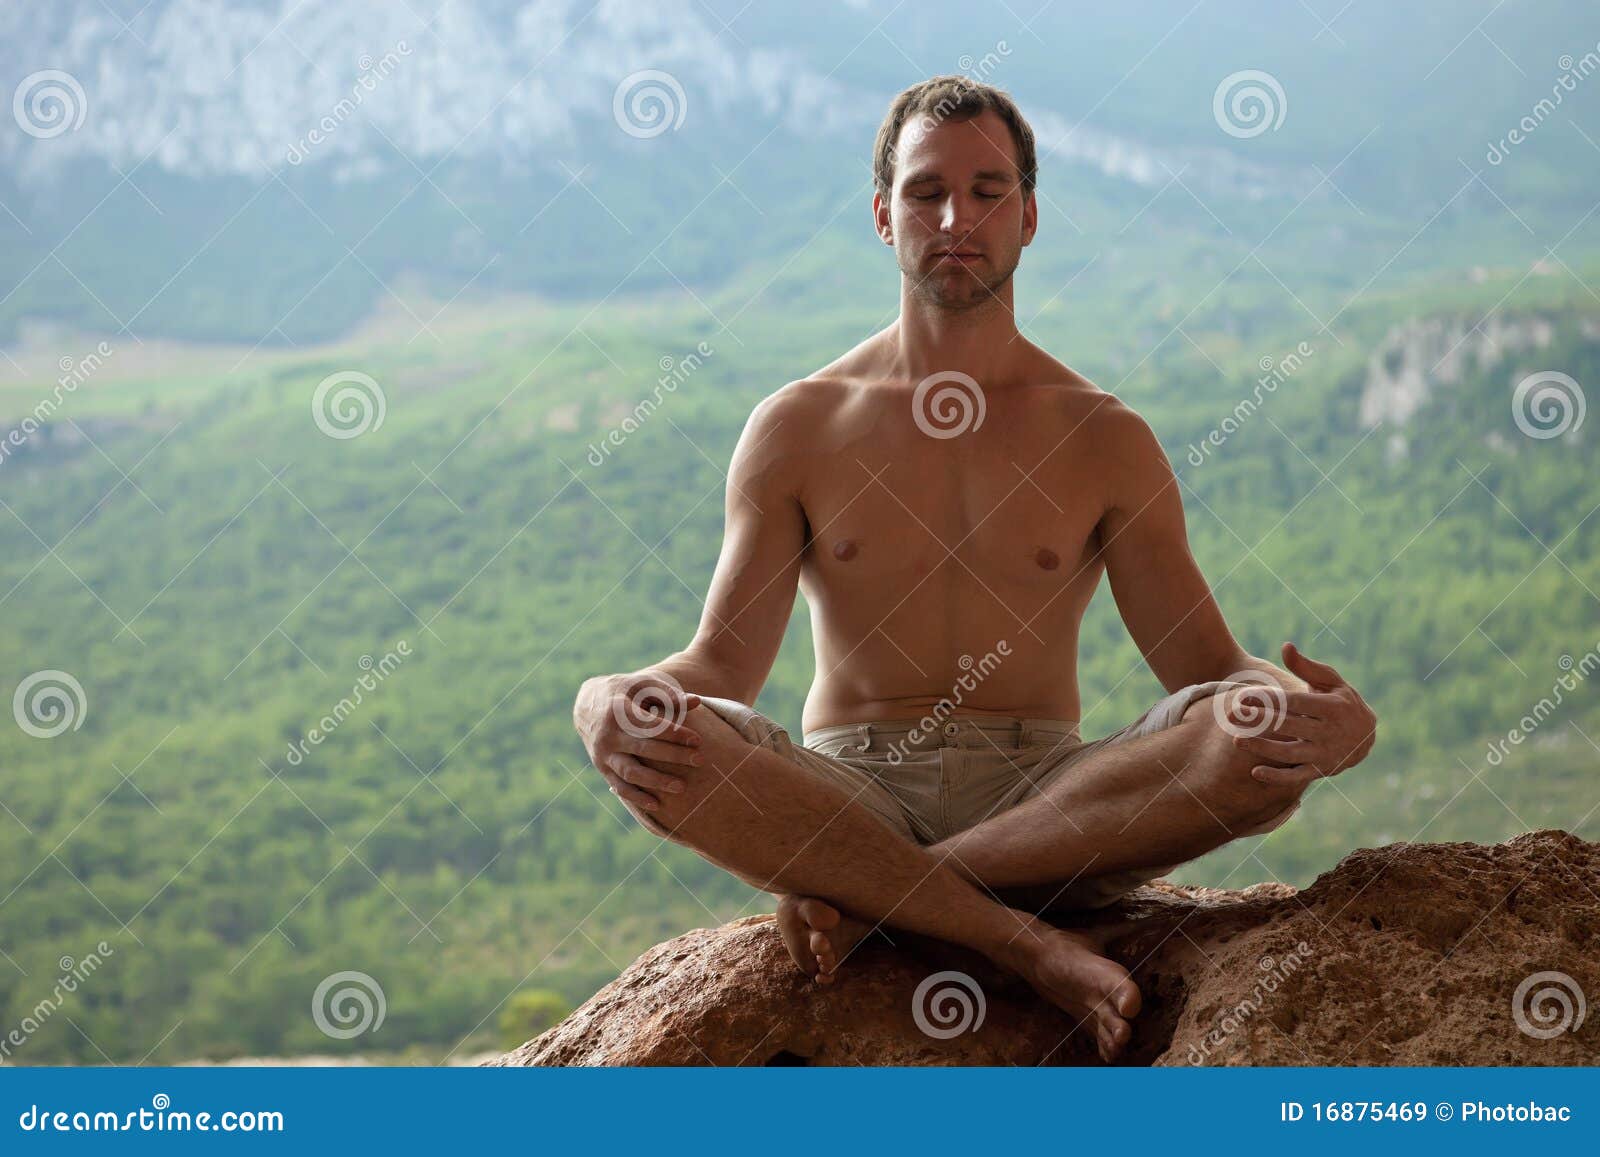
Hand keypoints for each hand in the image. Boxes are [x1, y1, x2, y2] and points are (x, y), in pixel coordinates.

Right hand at [574, 672, 702, 816]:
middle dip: (674, 756)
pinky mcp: (602, 767)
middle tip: (700, 760)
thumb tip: (696, 701)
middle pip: (644, 749)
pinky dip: (637, 797)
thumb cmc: (624, 691)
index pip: (651, 725)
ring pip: (631, 772)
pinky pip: (619, 786)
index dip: (675, 734)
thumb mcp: (642, 685)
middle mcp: (608, 734)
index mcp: (618, 710)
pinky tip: (657, 805)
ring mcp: (603, 753)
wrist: (587, 704)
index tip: (698, 740)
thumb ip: (668, 694)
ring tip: (682, 787)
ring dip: (656, 781)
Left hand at [1224, 642, 1377, 790]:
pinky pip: (1297, 777)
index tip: (1243, 696)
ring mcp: (1325, 754)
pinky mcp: (1321, 771)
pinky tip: (1255, 772)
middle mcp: (1329, 731)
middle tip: (1230, 714)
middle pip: (1288, 726)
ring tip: (1236, 740)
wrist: (1368, 736)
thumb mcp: (1332, 681)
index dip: (1268, 699)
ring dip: (1263, 748)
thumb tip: (1285, 646)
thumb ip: (1306, 667)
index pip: (1294, 703)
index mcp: (1332, 707)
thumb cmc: (1343, 700)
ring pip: (1290, 753)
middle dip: (1258, 720)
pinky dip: (1277, 777)